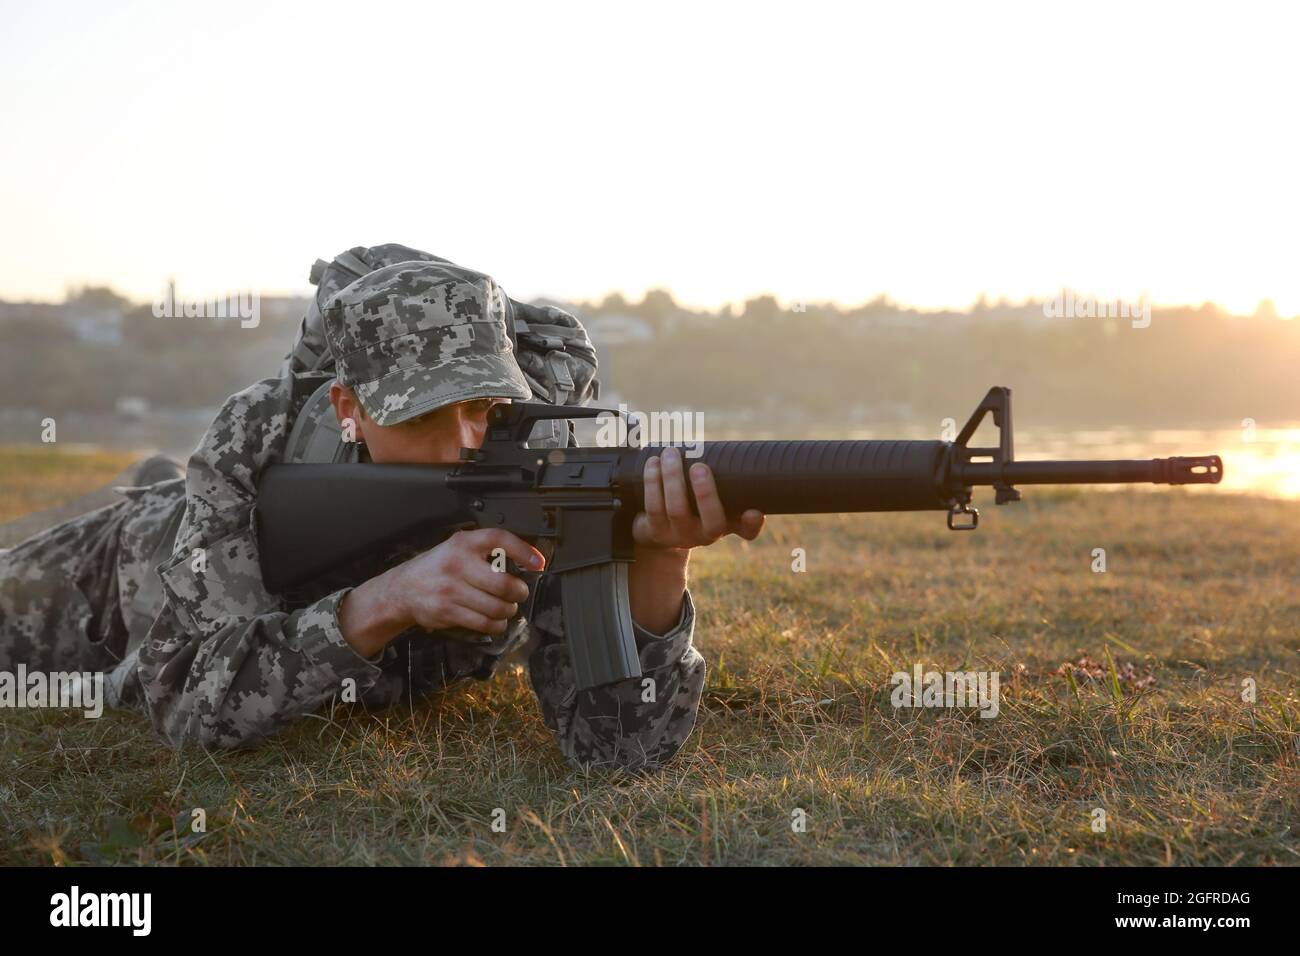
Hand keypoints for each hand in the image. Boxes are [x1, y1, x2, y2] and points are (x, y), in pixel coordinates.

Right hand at [339, 528, 544, 658]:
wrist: (404, 588)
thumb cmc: (438, 568)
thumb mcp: (458, 548)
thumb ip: (486, 551)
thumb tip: (526, 560)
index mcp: (463, 543)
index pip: (499, 539)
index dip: (523, 550)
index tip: (538, 562)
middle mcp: (457, 564)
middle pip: (504, 583)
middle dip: (519, 592)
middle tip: (519, 593)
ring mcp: (451, 589)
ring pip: (496, 607)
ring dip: (508, 610)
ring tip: (506, 607)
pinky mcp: (447, 611)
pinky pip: (483, 623)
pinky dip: (496, 625)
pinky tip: (494, 620)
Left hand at [632, 446, 764, 551]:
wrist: (660, 532)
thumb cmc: (694, 509)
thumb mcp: (714, 503)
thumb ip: (733, 490)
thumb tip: (747, 465)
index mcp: (725, 526)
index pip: (746, 530)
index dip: (751, 524)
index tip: (754, 511)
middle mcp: (704, 536)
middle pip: (710, 520)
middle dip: (706, 493)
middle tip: (699, 466)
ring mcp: (678, 535)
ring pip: (677, 510)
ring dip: (673, 479)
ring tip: (671, 453)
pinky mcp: (655, 530)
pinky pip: (653, 507)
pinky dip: (652, 482)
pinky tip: (653, 463)